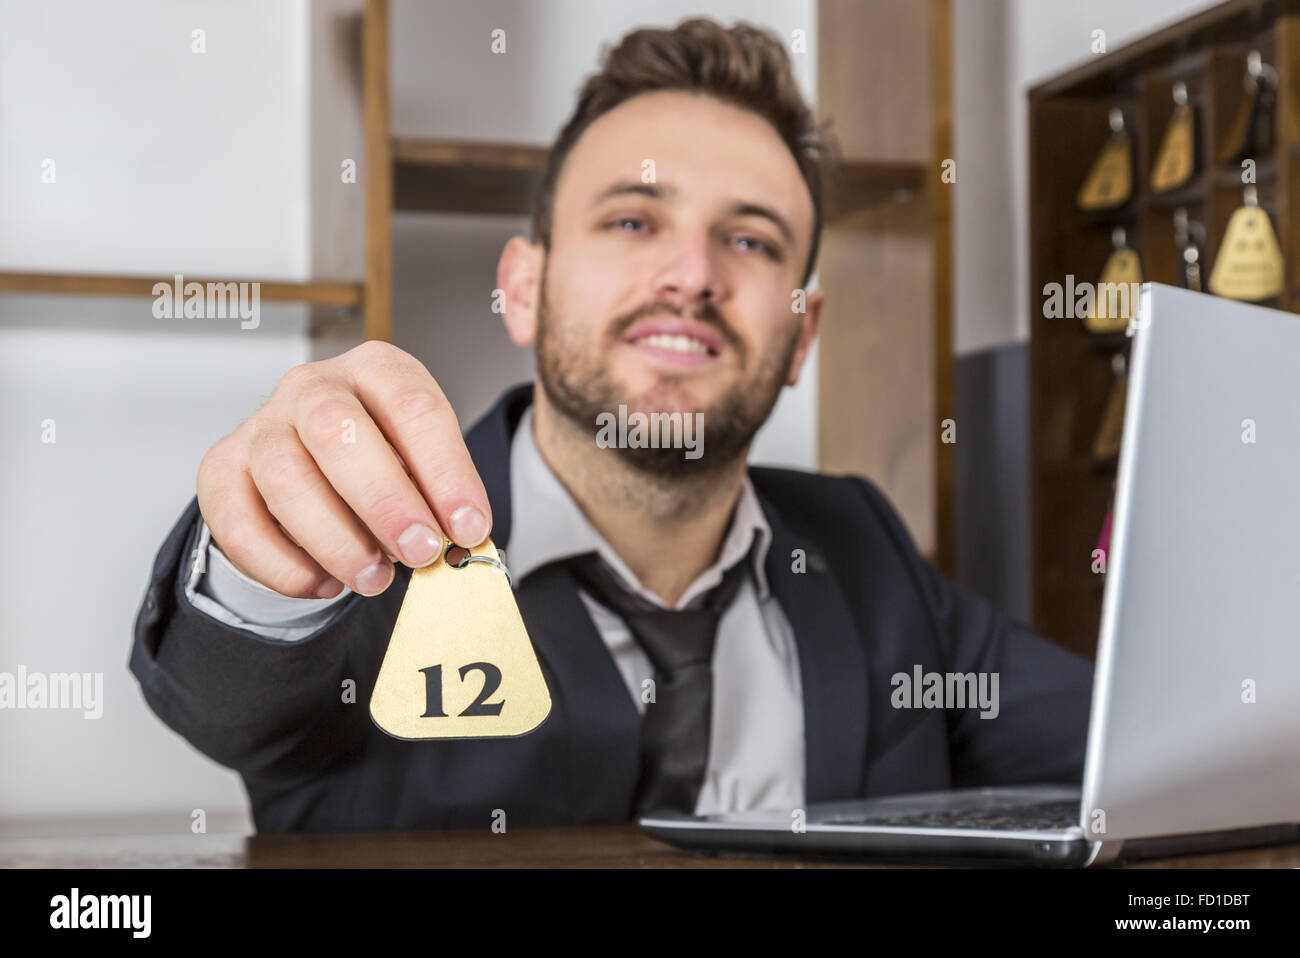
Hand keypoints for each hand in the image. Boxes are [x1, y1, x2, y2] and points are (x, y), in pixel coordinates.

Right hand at [196, 341, 490, 597]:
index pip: (413, 407)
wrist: (317, 464)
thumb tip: (463, 542)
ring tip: (375, 578)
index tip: (469, 526)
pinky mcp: (222, 469)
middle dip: (384, 500)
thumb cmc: (382, 459)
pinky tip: (323, 584)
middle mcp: (313, 387)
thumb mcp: (422, 463)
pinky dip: (283, 564)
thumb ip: (440, 497)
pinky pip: (237, 521)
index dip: (446, 472)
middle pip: (334, 429)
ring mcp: (262, 424)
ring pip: (285, 475)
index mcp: (377, 370)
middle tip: (419, 551)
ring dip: (335, 539)